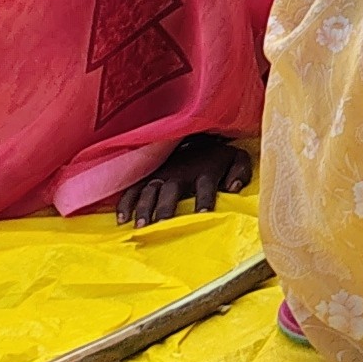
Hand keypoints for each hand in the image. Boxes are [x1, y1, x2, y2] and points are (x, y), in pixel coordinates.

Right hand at [113, 134, 252, 227]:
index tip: (202, 214)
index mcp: (205, 172)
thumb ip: (240, 172)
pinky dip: (125, 203)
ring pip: (149, 192)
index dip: (205, 200)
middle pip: (171, 192)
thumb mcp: (236, 158)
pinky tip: (122, 219)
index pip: (206, 188)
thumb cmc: (217, 155)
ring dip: (144, 209)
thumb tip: (233, 188)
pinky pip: (132, 189)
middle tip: (162, 224)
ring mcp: (160, 174)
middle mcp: (180, 174)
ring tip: (140, 226)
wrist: (194, 134)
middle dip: (167, 207)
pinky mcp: (146, 176)